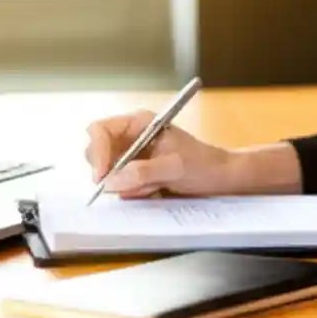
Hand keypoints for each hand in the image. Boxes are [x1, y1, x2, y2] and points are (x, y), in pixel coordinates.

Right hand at [84, 110, 234, 197]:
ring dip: (128, 185)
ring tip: (155, 187)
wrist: (220, 178)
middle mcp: (130, 138)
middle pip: (96, 151)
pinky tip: (156, 191)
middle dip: (109, 171)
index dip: (97, 151)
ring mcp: (131, 157)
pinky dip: (134, 193)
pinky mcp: (134, 175)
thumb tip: (111, 180)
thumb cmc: (203, 164)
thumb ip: (143, 172)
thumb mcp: (175, 167)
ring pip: (108, 174)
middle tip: (129, 186)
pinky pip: (120, 187)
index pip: (101, 130)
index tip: (103, 176)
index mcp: (138, 124)